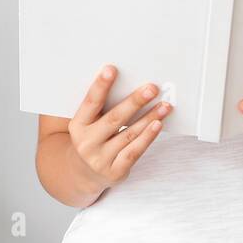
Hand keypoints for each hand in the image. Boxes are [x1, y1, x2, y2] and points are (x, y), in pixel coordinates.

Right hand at [68, 65, 172, 190]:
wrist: (85, 172)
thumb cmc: (92, 138)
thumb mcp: (88, 123)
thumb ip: (101, 107)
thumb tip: (126, 83)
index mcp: (77, 125)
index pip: (90, 102)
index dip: (101, 85)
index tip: (112, 69)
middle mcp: (86, 143)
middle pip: (114, 118)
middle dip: (135, 101)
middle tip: (151, 88)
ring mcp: (100, 159)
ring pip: (129, 134)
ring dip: (149, 118)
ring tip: (164, 105)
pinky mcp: (115, 171)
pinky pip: (135, 152)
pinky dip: (148, 137)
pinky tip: (158, 124)